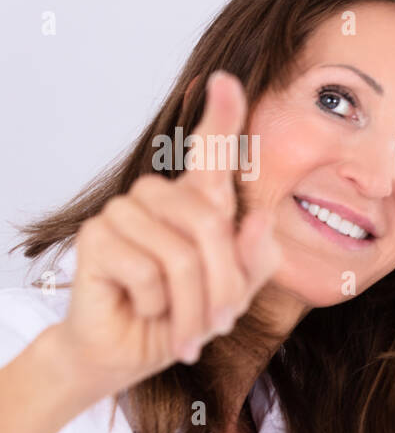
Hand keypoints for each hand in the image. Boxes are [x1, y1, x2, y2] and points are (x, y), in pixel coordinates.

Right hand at [54, 70, 280, 395]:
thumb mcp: (234, 292)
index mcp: (197, 201)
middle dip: (224, 285)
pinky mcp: (96, 237)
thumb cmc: (184, 316)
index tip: (226, 80)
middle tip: (219, 324)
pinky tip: (144, 309)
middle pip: (211, 224)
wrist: (129, 352)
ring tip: (185, 330)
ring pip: (181, 253)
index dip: (222, 116)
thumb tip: (260, 218)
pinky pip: (148, 270)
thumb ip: (254, 259)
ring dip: (193, 304)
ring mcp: (124, 211)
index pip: (210, 151)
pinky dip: (158, 304)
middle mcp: (159, 195)